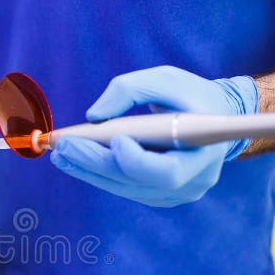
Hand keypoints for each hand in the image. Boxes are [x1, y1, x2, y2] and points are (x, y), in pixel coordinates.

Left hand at [49, 66, 258, 206]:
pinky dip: (98, 174)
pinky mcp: (159, 195)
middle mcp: (192, 181)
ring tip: (61, 153)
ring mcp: (176, 193)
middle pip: (136, 182)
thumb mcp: (166, 79)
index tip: (114, 139)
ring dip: (88, 171)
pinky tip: (75, 160)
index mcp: (205, 152)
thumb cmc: (191, 96)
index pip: (167, 172)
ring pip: (124, 188)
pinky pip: (124, 188)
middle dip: (96, 163)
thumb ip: (130, 89)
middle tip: (64, 146)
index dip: (136, 161)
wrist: (213, 117)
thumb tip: (94, 115)